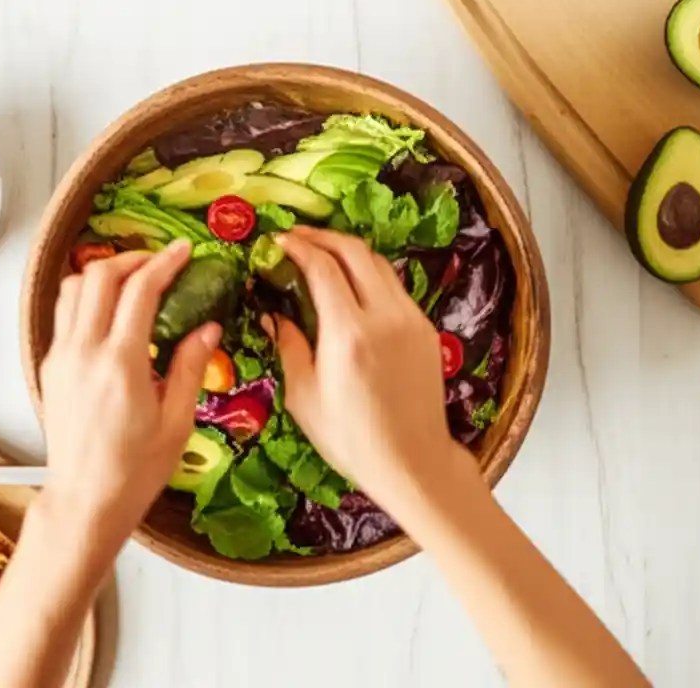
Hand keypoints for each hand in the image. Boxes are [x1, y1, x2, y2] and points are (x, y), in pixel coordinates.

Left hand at [39, 240, 220, 532]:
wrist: (85, 502)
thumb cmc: (134, 472)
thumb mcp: (177, 421)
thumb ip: (191, 367)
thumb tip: (208, 327)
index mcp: (120, 363)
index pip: (139, 290)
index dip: (163, 263)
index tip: (183, 252)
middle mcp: (83, 353)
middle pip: (98, 275)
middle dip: (132, 259)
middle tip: (159, 263)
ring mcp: (61, 358)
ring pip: (72, 289)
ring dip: (103, 275)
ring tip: (132, 282)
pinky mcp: (50, 368)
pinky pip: (63, 315)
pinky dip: (86, 299)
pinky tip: (110, 314)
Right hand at [271, 227, 470, 505]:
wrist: (413, 461)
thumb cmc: (351, 439)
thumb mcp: (304, 397)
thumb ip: (290, 347)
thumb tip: (274, 314)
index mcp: (347, 334)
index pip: (322, 267)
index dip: (297, 247)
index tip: (277, 241)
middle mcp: (383, 317)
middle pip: (354, 251)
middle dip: (322, 237)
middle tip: (297, 237)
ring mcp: (410, 320)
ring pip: (379, 263)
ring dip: (348, 250)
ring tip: (322, 253)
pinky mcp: (425, 328)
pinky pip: (394, 286)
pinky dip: (369, 274)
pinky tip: (352, 285)